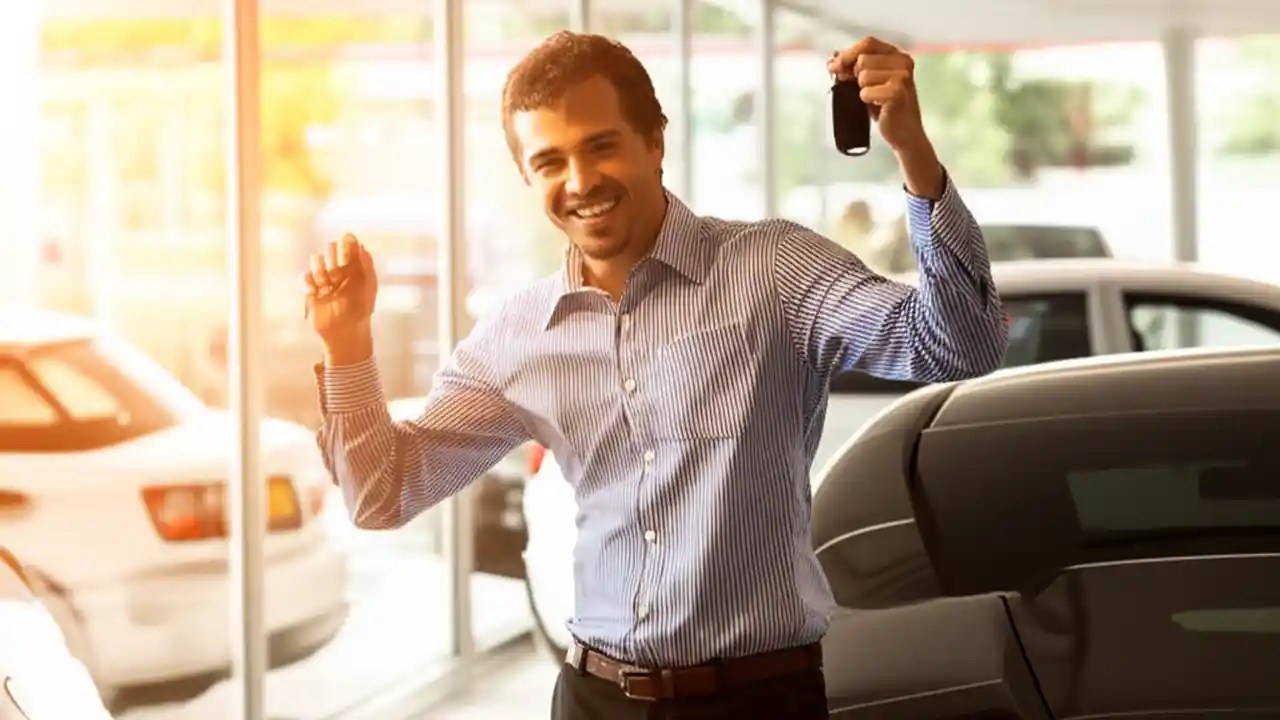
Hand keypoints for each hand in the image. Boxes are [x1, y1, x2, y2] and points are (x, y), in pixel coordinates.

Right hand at [304, 233, 377, 363]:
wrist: (346, 331)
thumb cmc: (362, 309)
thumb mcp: (369, 286)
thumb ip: (367, 266)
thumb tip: (362, 246)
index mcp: (353, 270)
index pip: (348, 249)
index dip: (347, 242)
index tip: (348, 236)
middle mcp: (338, 272)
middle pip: (330, 250)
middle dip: (332, 252)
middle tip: (336, 264)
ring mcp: (324, 281)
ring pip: (316, 260)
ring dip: (320, 266)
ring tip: (326, 281)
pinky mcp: (311, 292)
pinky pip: (305, 276)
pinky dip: (308, 279)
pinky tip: (316, 288)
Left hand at [828, 36, 943, 198]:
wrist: (904, 133)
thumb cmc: (885, 107)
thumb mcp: (868, 83)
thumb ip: (852, 69)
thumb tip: (831, 60)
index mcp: (897, 55)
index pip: (867, 42)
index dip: (848, 53)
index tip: (834, 66)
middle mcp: (903, 62)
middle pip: (862, 60)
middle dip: (856, 77)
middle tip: (867, 91)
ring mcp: (902, 77)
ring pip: (863, 76)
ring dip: (863, 91)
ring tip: (876, 100)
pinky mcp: (897, 93)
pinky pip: (865, 92)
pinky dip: (866, 101)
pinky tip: (879, 107)